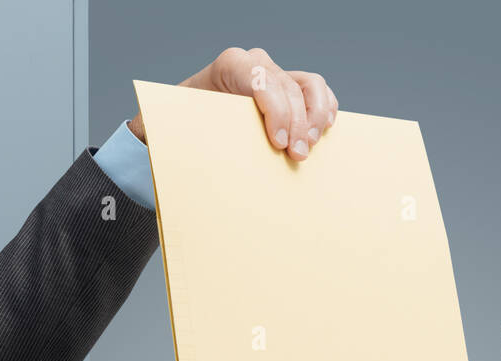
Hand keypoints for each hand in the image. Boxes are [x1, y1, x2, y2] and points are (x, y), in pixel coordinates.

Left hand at [128, 46, 337, 161]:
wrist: (190, 120)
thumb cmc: (185, 124)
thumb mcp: (180, 124)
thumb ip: (186, 128)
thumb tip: (175, 144)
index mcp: (229, 65)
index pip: (259, 79)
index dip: (275, 110)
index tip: (278, 143)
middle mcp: (255, 63)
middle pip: (287, 87)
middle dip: (297, 123)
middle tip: (296, 156)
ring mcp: (275, 73)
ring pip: (309, 84)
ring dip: (315, 116)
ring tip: (308, 146)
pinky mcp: (289, 87)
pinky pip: (317, 90)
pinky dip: (324, 107)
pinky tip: (323, 129)